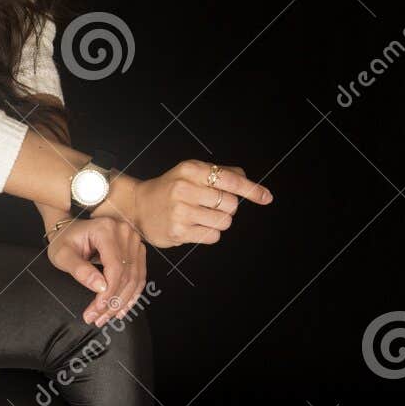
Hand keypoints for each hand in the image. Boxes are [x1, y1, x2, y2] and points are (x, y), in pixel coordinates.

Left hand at [46, 213, 147, 324]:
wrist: (69, 229)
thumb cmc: (63, 241)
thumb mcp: (63, 255)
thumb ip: (80, 270)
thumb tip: (100, 287)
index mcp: (106, 229)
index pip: (115, 267)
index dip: (109, 292)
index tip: (97, 309)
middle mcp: (124, 232)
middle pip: (127, 274)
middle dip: (113, 301)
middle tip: (97, 318)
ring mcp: (133, 240)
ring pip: (135, 278)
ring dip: (122, 302)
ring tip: (106, 317)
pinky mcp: (136, 249)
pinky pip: (139, 276)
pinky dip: (131, 295)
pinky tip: (121, 309)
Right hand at [118, 160, 272, 249]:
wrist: (137, 207)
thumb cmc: (170, 188)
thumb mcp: (191, 172)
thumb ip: (220, 173)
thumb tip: (247, 181)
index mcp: (191, 169)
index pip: (230, 180)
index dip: (252, 190)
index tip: (267, 197)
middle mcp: (185, 188)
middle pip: (231, 204)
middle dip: (228, 207)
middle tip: (212, 206)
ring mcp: (181, 211)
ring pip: (224, 222)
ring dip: (218, 221)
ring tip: (200, 216)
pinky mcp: (178, 232)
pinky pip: (213, 236)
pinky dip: (209, 233)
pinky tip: (194, 226)